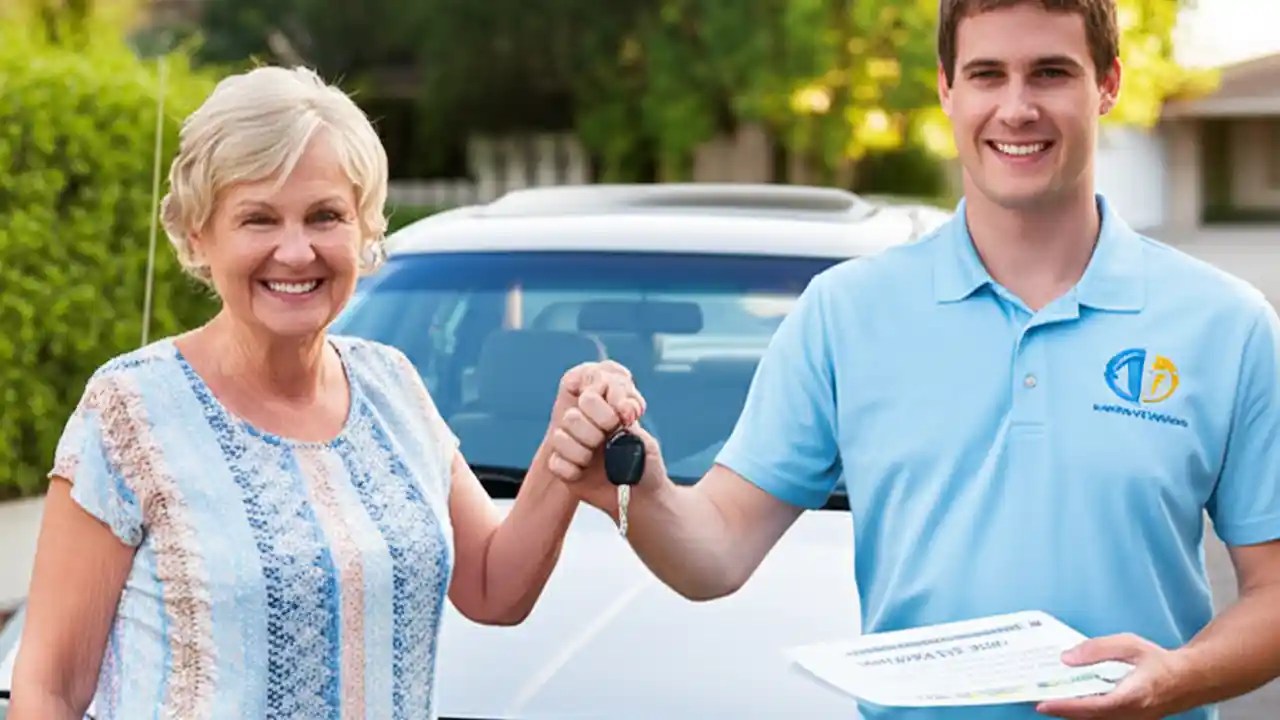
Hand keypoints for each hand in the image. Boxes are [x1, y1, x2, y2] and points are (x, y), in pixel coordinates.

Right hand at [546, 361, 664, 513]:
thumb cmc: (647, 468)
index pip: (589, 398)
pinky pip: (554, 464)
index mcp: (605, 416)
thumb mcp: (644, 443)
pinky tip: (582, 475)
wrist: (642, 499)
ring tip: (592, 461)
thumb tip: (612, 422)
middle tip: (604, 443)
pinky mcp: (566, 471)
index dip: (601, 410)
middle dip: (590, 431)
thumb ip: (628, 427)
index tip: (619, 422)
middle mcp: (586, 429)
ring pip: (559, 438)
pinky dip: (569, 470)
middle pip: (571, 417)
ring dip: (579, 451)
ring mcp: (574, 449)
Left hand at [1035, 633, 1191, 719]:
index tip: (1044, 703)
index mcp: (1132, 696)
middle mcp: (1131, 715)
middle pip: (1089, 717)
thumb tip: (1067, 658)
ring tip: (1050, 700)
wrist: (1190, 680)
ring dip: (1072, 712)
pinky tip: (1072, 701)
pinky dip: (1085, 712)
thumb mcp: (1129, 646)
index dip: (1067, 706)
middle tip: (1038, 701)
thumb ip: (1097, 649)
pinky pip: (1102, 719)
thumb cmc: (1160, 662)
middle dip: (1062, 710)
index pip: (1094, 706)